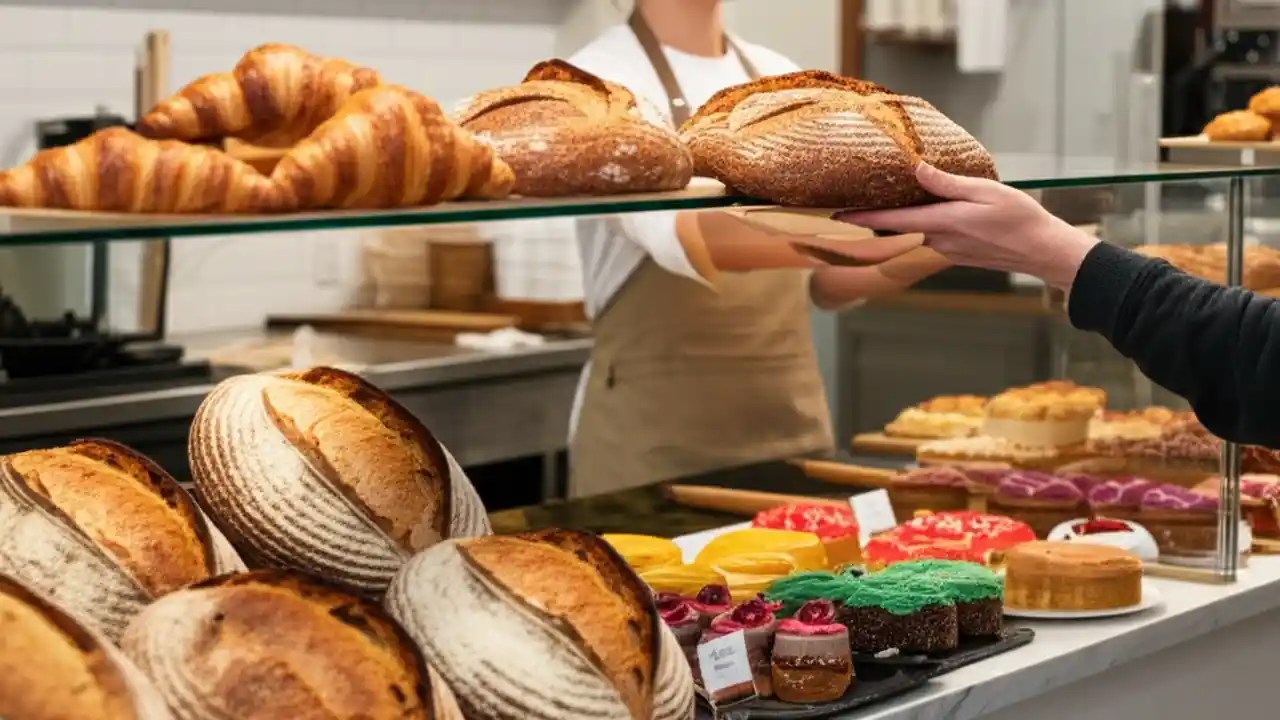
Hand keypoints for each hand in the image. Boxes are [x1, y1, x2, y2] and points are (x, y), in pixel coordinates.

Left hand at [830, 163, 1100, 290]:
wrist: (1041, 250)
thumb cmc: (1019, 218)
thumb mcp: (984, 191)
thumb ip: (947, 183)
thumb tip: (917, 169)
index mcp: (942, 222)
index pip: (892, 220)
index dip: (862, 218)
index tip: (837, 216)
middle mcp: (939, 240)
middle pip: (898, 227)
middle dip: (874, 218)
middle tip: (850, 205)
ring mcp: (947, 249)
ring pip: (914, 231)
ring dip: (899, 220)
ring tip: (882, 203)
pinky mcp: (957, 253)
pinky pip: (930, 236)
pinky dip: (919, 225)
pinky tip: (921, 212)